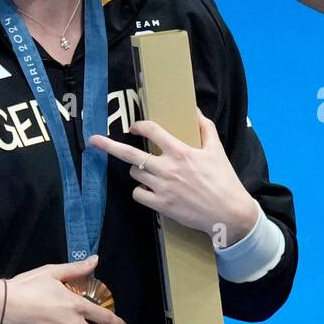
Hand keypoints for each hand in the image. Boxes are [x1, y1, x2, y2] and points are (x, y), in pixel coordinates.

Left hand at [88, 110, 258, 244]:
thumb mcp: (217, 150)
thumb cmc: (224, 180)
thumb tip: (195, 111)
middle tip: (94, 140)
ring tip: (149, 172)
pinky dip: (141, 191)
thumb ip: (205, 128)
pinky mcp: (161, 205)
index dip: (139, 126)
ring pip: (135, 173)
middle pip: (130, 155)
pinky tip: (151, 190)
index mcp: (181, 152)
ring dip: (138, 170)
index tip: (134, 127)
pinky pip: (138, 194)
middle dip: (109, 145)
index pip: (152, 131)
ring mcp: (162, 188)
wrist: (228, 213)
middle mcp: (168, 168)